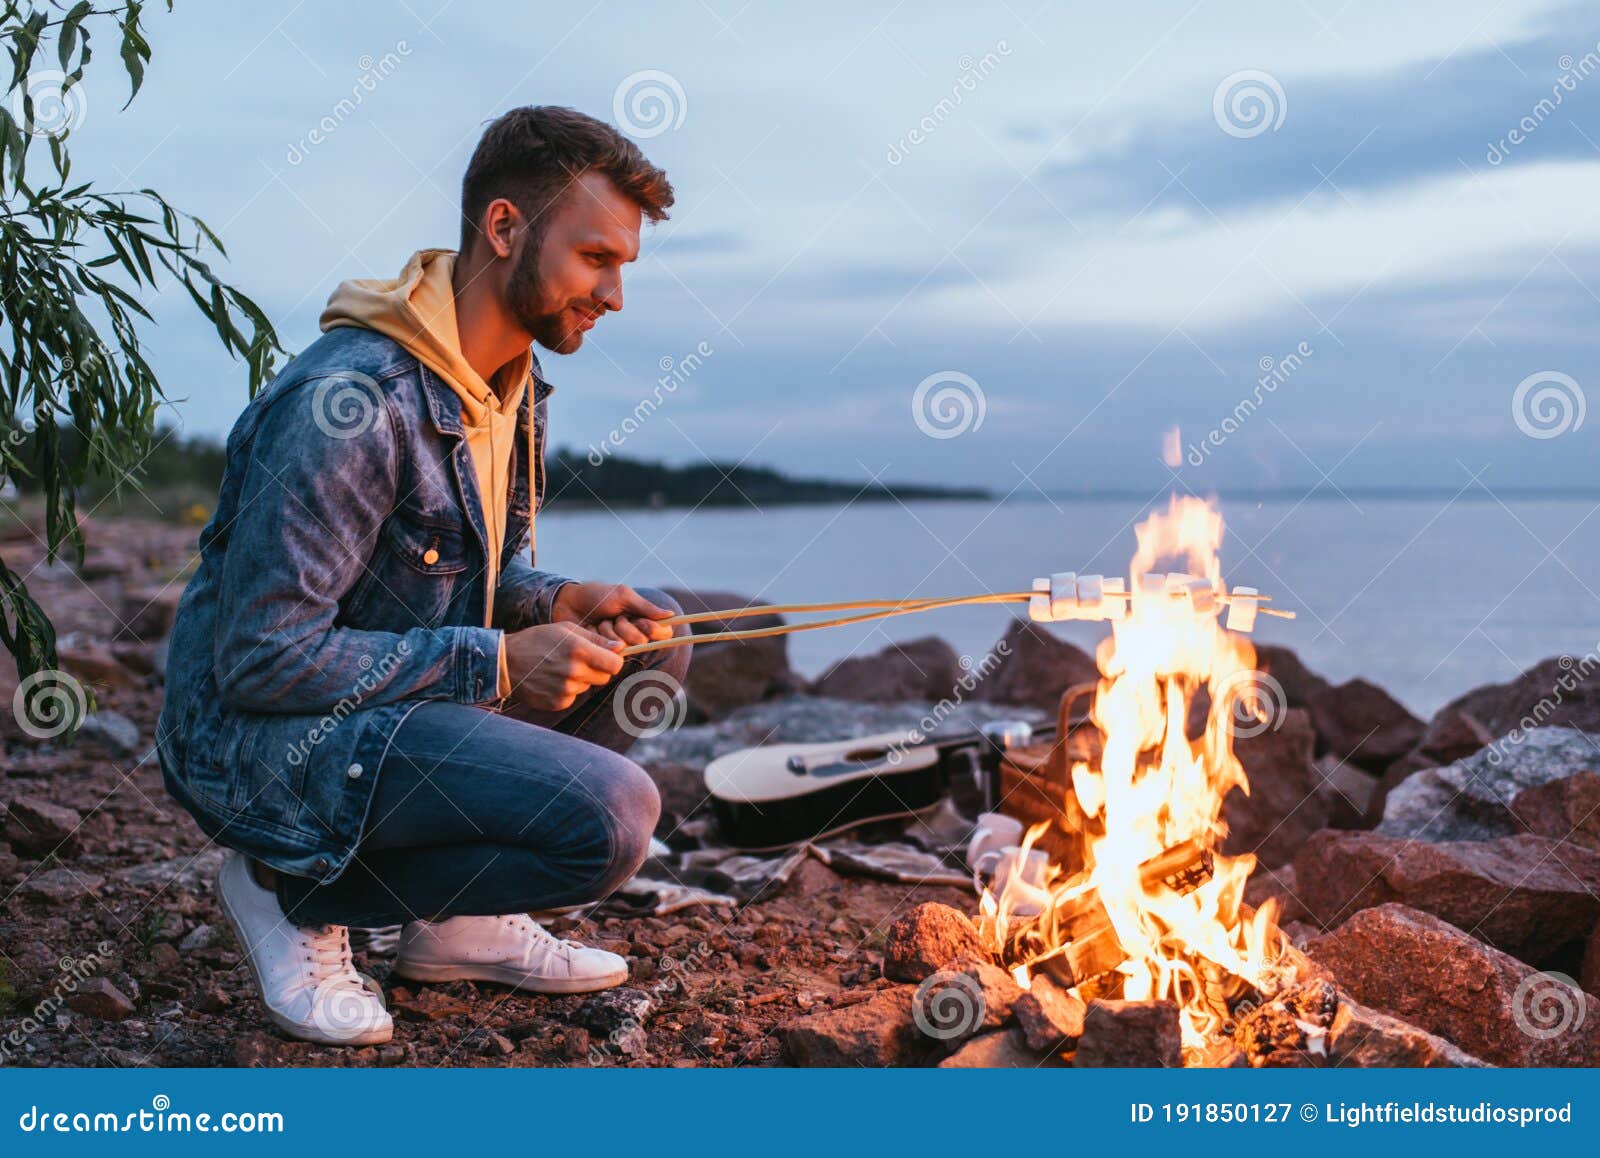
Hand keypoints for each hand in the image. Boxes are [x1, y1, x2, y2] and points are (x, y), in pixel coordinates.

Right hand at [503, 621, 624, 711]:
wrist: (505, 662)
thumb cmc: (536, 640)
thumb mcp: (565, 629)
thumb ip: (596, 639)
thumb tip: (621, 647)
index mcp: (579, 650)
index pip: (615, 664)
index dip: (613, 660)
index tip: (607, 656)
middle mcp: (574, 672)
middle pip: (605, 677)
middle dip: (598, 669)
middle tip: (580, 660)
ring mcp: (566, 690)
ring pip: (588, 686)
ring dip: (581, 678)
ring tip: (560, 667)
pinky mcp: (558, 703)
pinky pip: (574, 696)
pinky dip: (568, 689)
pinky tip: (553, 679)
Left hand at [551, 581, 675, 647]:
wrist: (567, 603)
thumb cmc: (596, 596)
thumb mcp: (622, 596)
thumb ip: (645, 607)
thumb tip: (671, 615)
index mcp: (641, 618)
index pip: (663, 632)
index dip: (654, 630)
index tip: (642, 622)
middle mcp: (633, 633)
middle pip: (641, 639)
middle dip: (625, 626)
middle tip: (613, 616)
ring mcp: (618, 644)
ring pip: (624, 646)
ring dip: (609, 631)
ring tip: (599, 622)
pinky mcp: (603, 653)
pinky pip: (608, 652)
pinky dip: (599, 638)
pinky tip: (591, 631)